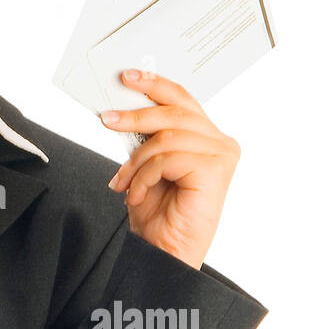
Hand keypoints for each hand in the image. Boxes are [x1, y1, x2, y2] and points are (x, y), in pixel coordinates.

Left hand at [99, 69, 239, 270]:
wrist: (163, 251)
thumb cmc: (158, 212)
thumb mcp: (145, 163)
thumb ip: (144, 135)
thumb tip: (122, 108)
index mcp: (207, 136)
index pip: (182, 99)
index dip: (155, 84)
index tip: (127, 77)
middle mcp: (220, 143)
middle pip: (174, 112)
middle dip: (135, 115)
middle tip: (107, 120)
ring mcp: (221, 155)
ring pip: (166, 137)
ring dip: (135, 161)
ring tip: (123, 182)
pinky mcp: (215, 170)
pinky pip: (167, 158)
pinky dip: (142, 177)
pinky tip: (136, 195)